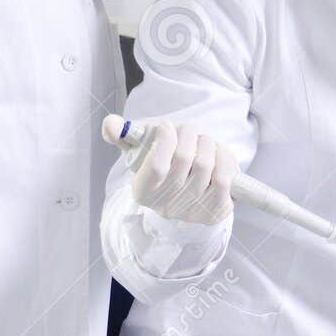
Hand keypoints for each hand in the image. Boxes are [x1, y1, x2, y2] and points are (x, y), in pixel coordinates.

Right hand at [121, 116, 236, 224]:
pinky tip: (217, 153)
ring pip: (206, 165)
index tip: (167, 125)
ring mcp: (193, 211)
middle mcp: (167, 206)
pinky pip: (225, 177)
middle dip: (188, 134)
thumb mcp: (139, 147)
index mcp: (143, 191)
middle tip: (187, 129)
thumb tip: (111, 124)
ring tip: (201, 141)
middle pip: (184, 159)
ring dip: (206, 143)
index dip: (164, 140)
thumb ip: (121, 133)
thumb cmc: (162, 161)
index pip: (156, 166)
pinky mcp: (215, 210)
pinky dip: (224, 157)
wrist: (187, 188)